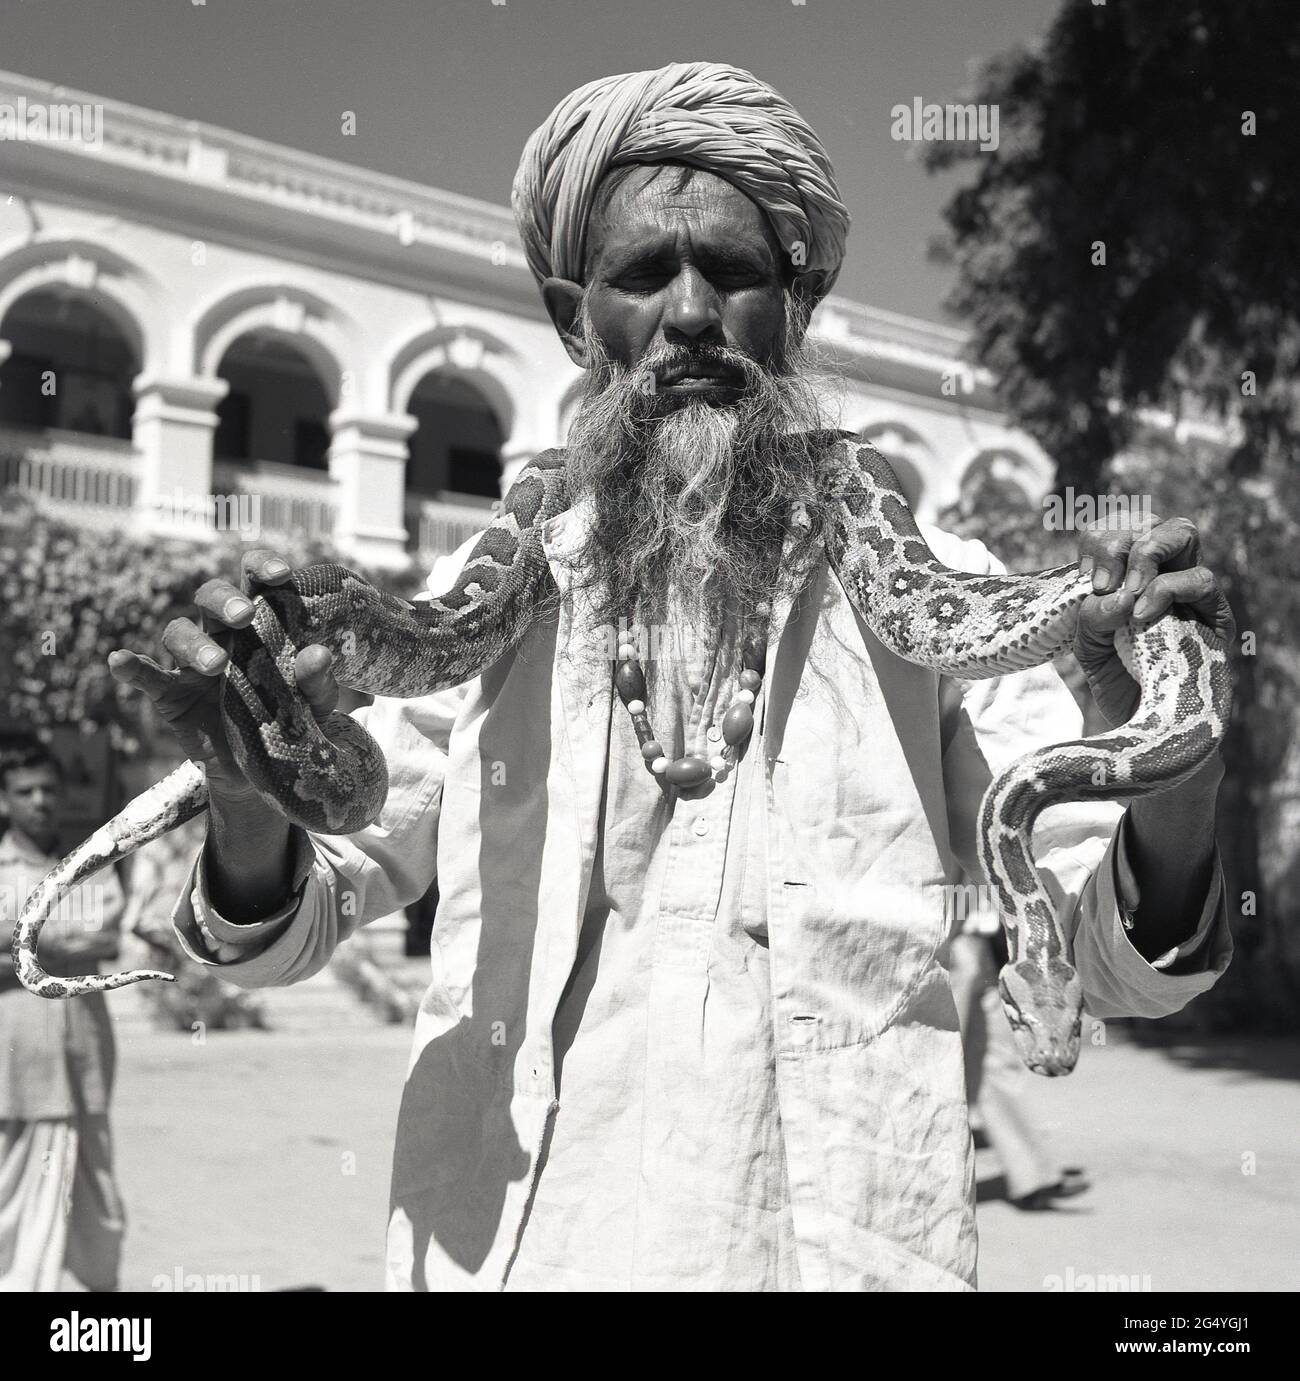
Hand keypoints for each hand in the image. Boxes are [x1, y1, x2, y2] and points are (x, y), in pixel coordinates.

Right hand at [108, 550, 339, 804]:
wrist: (263, 771)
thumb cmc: (291, 720)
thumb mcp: (313, 704)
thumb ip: (316, 680)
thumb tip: (320, 654)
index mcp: (259, 625)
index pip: (254, 583)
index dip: (261, 568)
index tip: (281, 574)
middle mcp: (220, 635)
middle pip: (209, 597)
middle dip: (224, 601)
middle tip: (245, 616)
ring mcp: (191, 664)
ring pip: (179, 633)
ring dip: (194, 644)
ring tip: (217, 665)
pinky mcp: (171, 695)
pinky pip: (148, 677)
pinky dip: (132, 668)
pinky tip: (120, 661)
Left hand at [1074, 516, 1234, 726]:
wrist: (1145, 723)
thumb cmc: (1117, 681)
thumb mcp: (1089, 649)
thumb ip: (1090, 618)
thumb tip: (1116, 596)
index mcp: (1126, 574)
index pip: (1117, 528)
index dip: (1098, 539)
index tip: (1083, 576)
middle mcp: (1159, 574)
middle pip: (1149, 520)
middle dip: (1120, 539)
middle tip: (1103, 580)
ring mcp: (1187, 590)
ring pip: (1182, 533)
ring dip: (1147, 552)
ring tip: (1129, 590)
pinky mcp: (1213, 614)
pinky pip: (1200, 578)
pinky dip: (1167, 588)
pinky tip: (1144, 614)